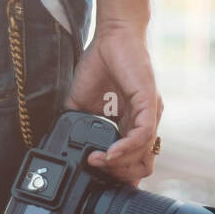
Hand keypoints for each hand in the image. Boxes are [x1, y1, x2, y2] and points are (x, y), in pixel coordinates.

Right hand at [64, 21, 162, 183]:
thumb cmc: (100, 65)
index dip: (117, 174)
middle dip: (117, 175)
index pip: (133, 161)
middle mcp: (145, 122)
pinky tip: (109, 152)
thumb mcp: (82, 104)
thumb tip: (65, 146)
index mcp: (131, 125)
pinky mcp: (149, 103)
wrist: (111, 37)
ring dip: (119, 165)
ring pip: (144, 155)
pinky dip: (126, 148)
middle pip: (142, 166)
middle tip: (96, 168)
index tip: (96, 176)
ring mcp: (149, 114)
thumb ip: (79, 125)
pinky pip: (143, 135)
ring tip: (97, 161)